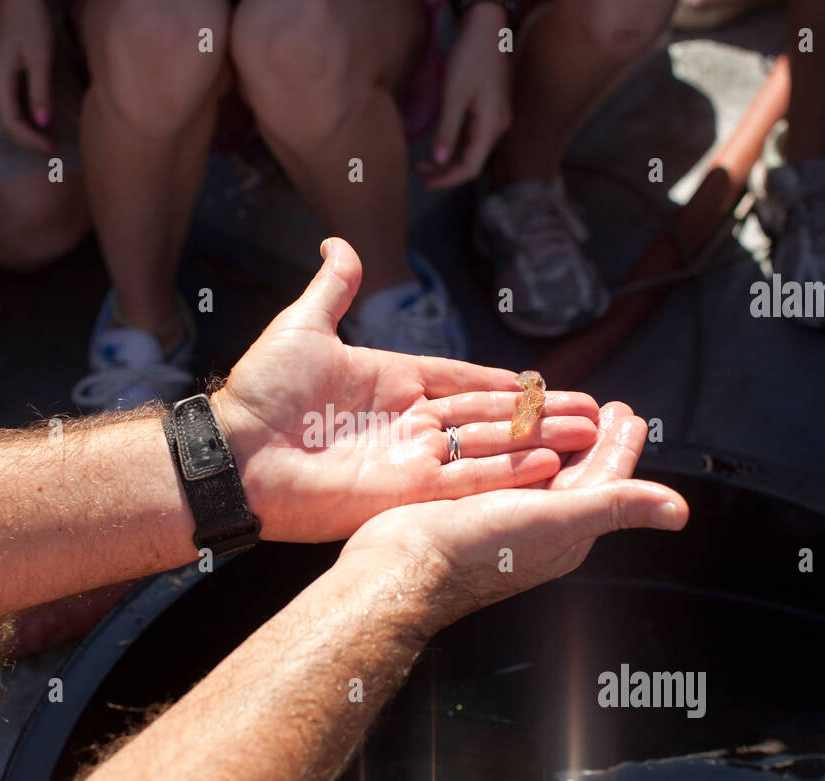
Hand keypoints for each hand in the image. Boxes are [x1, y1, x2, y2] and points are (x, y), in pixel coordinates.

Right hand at [0, 0, 56, 152]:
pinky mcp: (0, 73)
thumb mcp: (41, 58)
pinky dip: (22, 118)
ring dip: (24, 131)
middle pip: (4, 123)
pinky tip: (38, 121)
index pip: (9, 123)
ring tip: (46, 140)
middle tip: (50, 149)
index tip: (51, 148)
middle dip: (26, 140)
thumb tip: (42, 123)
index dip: (29, 140)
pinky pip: (8, 104)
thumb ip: (40, 92)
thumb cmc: (31, 22)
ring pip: (5, 115)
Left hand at [210, 238, 602, 541]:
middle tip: (590, 414)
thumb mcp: (303, 326)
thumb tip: (340, 244)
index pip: (463, 380)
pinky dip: (507, 475)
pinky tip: (548, 468)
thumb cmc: (262, 392)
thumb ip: (333, 288)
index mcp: (394, 381)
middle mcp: (410, 421)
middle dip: (540, 414)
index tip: (540, 381)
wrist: (234, 451)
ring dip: (538, 442)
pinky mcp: (406, 492)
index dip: (504, 382)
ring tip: (587, 438)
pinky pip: (467, 481)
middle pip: (490, 415)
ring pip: (489, 446)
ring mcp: (411, 458)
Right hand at [339, 400, 688, 624]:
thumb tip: (680, 511)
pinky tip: (507, 433)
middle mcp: (542, 522)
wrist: (401, 566)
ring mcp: (506, 515)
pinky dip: (517, 446)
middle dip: (592, 436)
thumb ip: (616, 506)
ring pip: (541, 468)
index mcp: (570, 527)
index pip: (608, 478)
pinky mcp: (471, 506)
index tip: (627, 412)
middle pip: (578, 471)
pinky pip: (505, 469)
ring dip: (555, 435)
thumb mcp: (555, 520)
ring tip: (561, 408)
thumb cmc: (475, 548)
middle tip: (602, 405)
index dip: (620, 443)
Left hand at [415, 3, 511, 188]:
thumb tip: (438, 162)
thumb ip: (446, 132)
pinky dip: (454, 142)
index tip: (425, 183)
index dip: (447, 180)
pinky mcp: (490, 108)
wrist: (487, 25)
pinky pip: (472, 134)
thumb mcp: (454, 96)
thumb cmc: (471, 57)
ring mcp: (495, 117)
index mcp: (492, 127)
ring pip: (471, 148)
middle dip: (444, 169)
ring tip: (423, 160)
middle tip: (418, 172)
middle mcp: (498, 127)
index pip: (470, 167)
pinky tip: (439, 141)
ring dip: (448, 156)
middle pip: (472, 160)